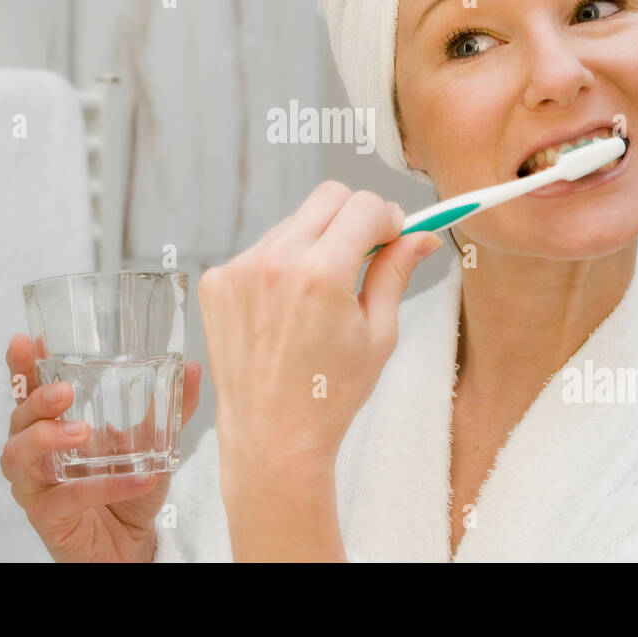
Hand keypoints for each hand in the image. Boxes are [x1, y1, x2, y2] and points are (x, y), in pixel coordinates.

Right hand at [1, 334, 201, 561]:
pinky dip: (102, 486)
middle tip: (64, 393)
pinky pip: (66, 499)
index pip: (27, 391)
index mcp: (52, 425)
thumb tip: (190, 368)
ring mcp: (35, 486)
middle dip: (36, 401)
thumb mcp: (153, 442)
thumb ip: (170, 407)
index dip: (21, 366)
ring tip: (83, 433)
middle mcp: (34, 453)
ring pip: (19, 457)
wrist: (133, 543)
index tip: (25, 340)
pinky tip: (138, 480)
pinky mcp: (46, 518)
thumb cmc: (128, 487)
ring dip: (47, 439)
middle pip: (18, 420)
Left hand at [198, 181, 441, 473]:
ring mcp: (238, 270)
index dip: (388, 218)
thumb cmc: (329, 394)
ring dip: (315, 241)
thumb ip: (395, 272)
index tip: (393, 238)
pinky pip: (260, 249)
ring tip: (320, 294)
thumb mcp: (378, 334)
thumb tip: (421, 234)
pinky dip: (280, 265)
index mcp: (320, 274)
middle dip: (354, 217)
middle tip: (364, 254)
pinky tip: (287, 308)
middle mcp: (273, 262)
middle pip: (327, 198)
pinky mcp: (216, 282)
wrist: (272, 438)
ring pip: (293, 223)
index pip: (364, 206)